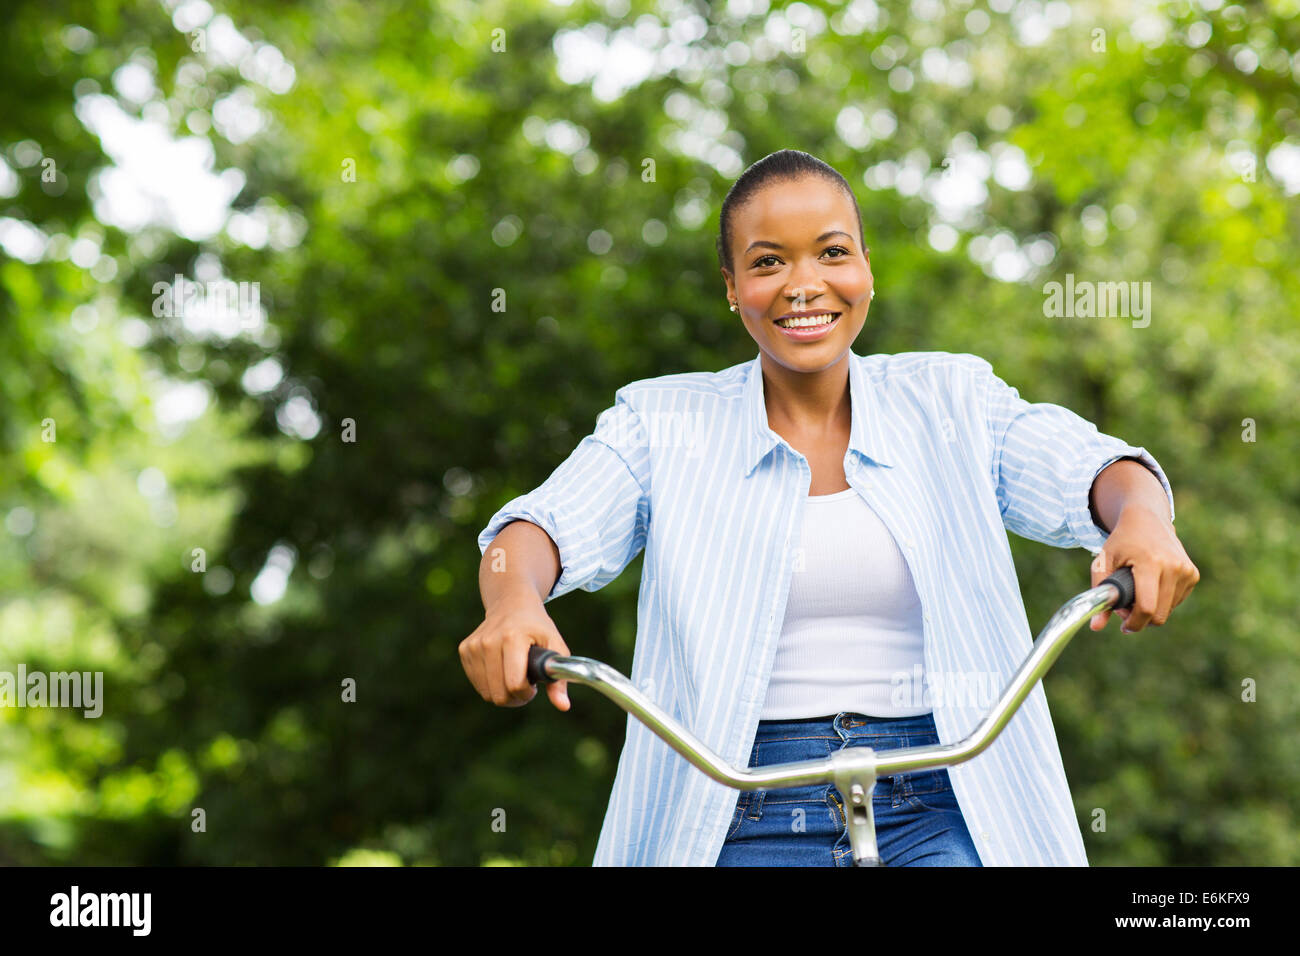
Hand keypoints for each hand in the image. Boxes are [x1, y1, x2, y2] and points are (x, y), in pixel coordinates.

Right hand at [459, 596, 571, 709]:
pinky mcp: (465, 650)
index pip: (514, 684)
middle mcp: (489, 641)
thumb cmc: (537, 627)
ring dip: (503, 692)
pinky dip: (491, 684)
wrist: (512, 603)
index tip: (534, 686)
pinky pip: (477, 685)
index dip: (527, 693)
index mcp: (512, 638)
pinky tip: (501, 669)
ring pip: (487, 693)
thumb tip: (563, 707)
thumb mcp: (555, 646)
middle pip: (499, 693)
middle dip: (515, 697)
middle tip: (525, 683)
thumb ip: (560, 678)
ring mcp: (473, 645)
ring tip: (514, 674)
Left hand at [1089, 506, 1199, 632]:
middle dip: (1140, 618)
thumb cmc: (1121, 541)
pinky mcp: (1193, 574)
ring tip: (1136, 592)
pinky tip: (1150, 585)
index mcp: (1151, 563)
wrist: (1147, 519)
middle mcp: (1174, 567)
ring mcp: (1186, 570)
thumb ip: (1100, 594)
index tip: (1123, 626)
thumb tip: (1096, 627)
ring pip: (1167, 611)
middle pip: (1159, 614)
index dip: (1134, 622)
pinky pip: (1175, 602)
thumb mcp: (1102, 562)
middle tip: (1125, 607)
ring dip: (1151, 609)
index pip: (1147, 607)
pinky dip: (1161, 601)